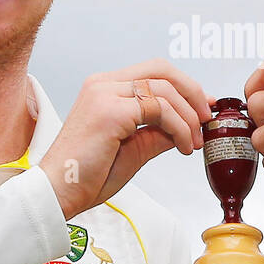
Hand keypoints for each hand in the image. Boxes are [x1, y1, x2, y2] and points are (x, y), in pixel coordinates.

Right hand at [40, 60, 211, 218]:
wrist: (58, 193)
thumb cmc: (87, 175)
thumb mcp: (135, 148)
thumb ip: (159, 131)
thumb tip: (189, 125)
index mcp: (105, 89)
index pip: (154, 72)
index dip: (185, 86)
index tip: (203, 107)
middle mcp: (103, 84)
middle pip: (162, 69)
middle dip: (192, 92)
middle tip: (205, 119)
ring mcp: (105, 94)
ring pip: (165, 90)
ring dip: (188, 118)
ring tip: (192, 143)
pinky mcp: (110, 111)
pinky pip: (159, 109)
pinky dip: (179, 128)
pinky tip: (180, 146)